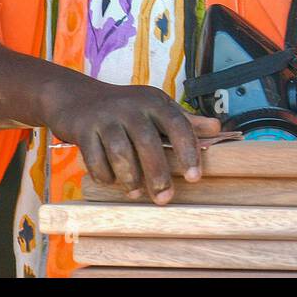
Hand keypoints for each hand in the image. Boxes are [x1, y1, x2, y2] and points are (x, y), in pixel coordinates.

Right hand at [43, 76, 222, 204]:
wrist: (78, 98)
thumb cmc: (126, 108)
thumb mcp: (156, 108)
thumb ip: (185, 120)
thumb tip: (218, 129)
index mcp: (154, 102)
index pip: (177, 124)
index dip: (188, 150)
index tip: (195, 177)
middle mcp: (131, 107)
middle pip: (148, 142)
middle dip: (157, 173)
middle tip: (164, 198)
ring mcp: (105, 117)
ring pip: (120, 152)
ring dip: (130, 177)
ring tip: (136, 192)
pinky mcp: (83, 130)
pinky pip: (94, 158)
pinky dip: (104, 174)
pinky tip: (112, 182)